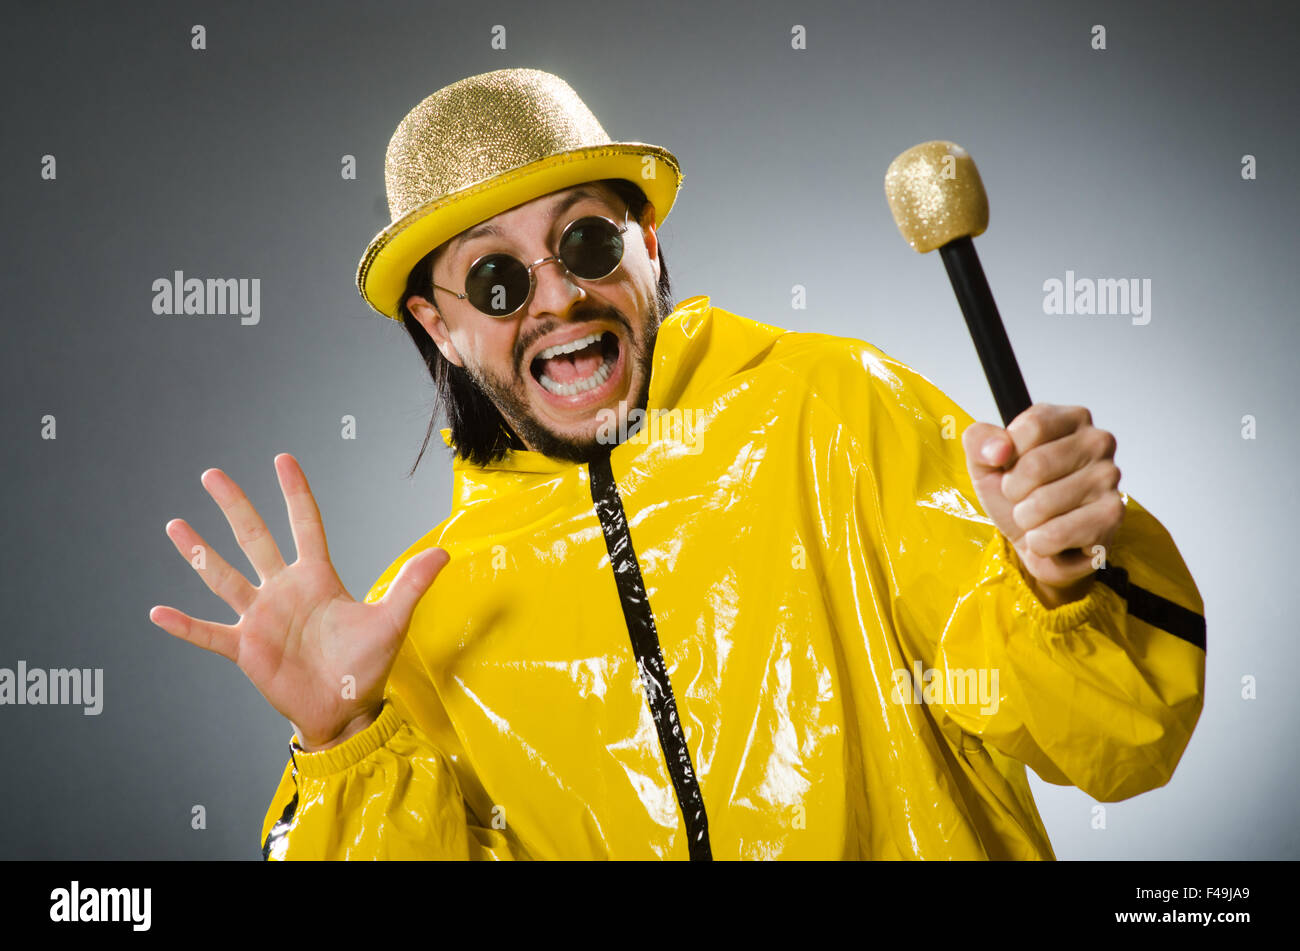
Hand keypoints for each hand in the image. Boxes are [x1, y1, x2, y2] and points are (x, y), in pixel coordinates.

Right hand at [150, 453, 449, 749]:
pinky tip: (157, 613)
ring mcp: (262, 618)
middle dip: (235, 507)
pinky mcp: (247, 649)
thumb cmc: (368, 665)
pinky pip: (210, 634)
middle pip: (255, 539)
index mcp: (318, 578)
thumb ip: (411, 584)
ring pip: (224, 578)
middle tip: (213, 474)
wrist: (347, 710)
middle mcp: (284, 590)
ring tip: (175, 525)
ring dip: (199, 553)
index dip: (295, 493)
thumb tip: (445, 552)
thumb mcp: (392, 621)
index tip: (282, 458)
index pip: (305, 525)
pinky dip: (184, 626)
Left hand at [961, 404, 1123, 607]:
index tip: (1012, 466)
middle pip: (1035, 466)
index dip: (1008, 456)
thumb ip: (979, 441)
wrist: (1036, 542)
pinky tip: (1055, 537)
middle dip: (1014, 492)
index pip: (1032, 427)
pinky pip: (1055, 534)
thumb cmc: (1018, 496)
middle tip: (1025, 498)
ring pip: (1042, 503)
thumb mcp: (985, 462)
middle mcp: (1097, 442)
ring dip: (1026, 520)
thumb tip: (998, 449)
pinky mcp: (1111, 515)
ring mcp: (1108, 478)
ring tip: (1040, 517)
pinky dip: (1041, 543)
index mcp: (1070, 418)